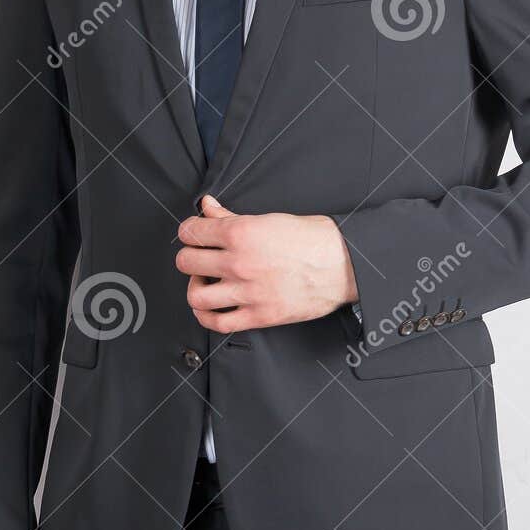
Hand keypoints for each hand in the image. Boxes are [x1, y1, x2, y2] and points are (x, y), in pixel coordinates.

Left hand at [175, 194, 357, 332]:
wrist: (342, 263)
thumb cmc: (311, 239)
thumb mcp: (268, 218)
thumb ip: (231, 215)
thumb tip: (207, 206)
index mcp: (240, 232)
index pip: (190, 232)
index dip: (189, 231)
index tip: (195, 234)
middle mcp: (239, 262)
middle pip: (186, 262)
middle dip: (189, 257)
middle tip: (200, 258)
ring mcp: (247, 291)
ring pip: (195, 295)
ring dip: (195, 288)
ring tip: (205, 283)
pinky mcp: (259, 315)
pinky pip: (218, 323)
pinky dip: (207, 317)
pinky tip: (211, 308)